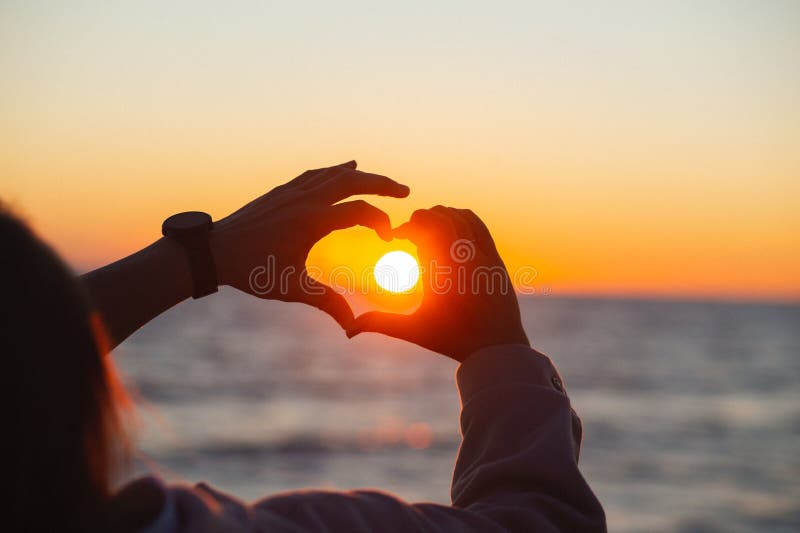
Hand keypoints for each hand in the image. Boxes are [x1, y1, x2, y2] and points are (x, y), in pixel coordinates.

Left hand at [211, 161, 408, 327]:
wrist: (213, 250)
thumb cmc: (252, 271)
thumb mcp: (292, 288)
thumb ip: (327, 303)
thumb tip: (353, 328)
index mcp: (312, 221)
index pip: (360, 211)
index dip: (381, 222)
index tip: (389, 240)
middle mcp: (305, 199)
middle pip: (353, 180)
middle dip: (382, 183)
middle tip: (406, 190)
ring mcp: (292, 191)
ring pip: (334, 173)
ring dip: (361, 175)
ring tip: (380, 181)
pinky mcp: (281, 191)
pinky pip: (314, 174)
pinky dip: (334, 171)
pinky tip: (342, 169)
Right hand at [346, 206, 528, 361]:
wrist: (498, 349)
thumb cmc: (453, 340)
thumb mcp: (413, 330)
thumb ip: (380, 324)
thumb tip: (348, 331)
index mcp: (441, 268)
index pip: (423, 225)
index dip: (405, 226)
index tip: (395, 238)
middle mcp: (464, 256)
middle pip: (440, 215)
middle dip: (420, 220)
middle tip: (409, 237)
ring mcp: (483, 254)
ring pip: (460, 215)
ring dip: (440, 217)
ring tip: (428, 234)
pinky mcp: (495, 258)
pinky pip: (478, 224)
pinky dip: (461, 219)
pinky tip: (449, 234)